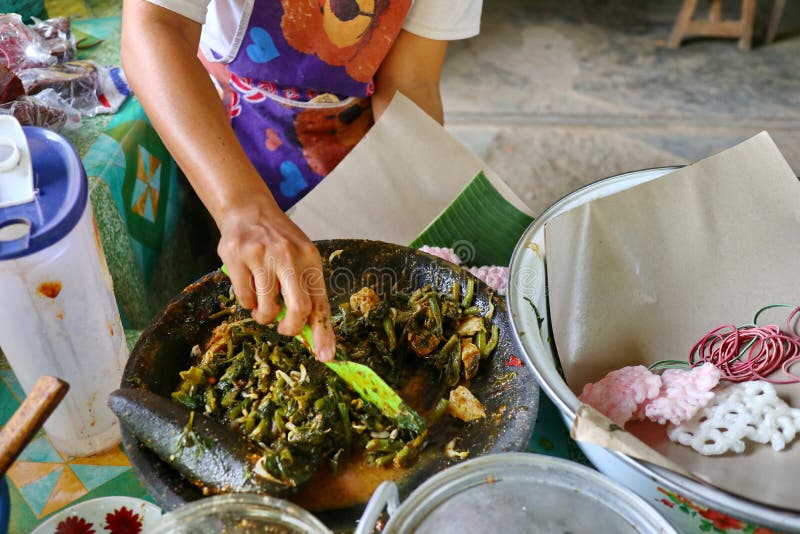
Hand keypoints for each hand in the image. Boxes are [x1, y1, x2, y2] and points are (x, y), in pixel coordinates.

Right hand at [216, 202, 334, 361]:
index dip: (324, 332)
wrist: (248, 210)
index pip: (321, 302)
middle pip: (298, 309)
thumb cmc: (278, 243)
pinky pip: (244, 298)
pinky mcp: (237, 257)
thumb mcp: (300, 259)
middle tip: (282, 328)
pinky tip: (249, 285)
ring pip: (266, 308)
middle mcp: (289, 256)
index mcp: (310, 260)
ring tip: (262, 303)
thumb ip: (306, 291)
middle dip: (290, 329)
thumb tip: (310, 334)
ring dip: (263, 315)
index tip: (326, 356)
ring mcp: (262, 255)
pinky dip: (247, 302)